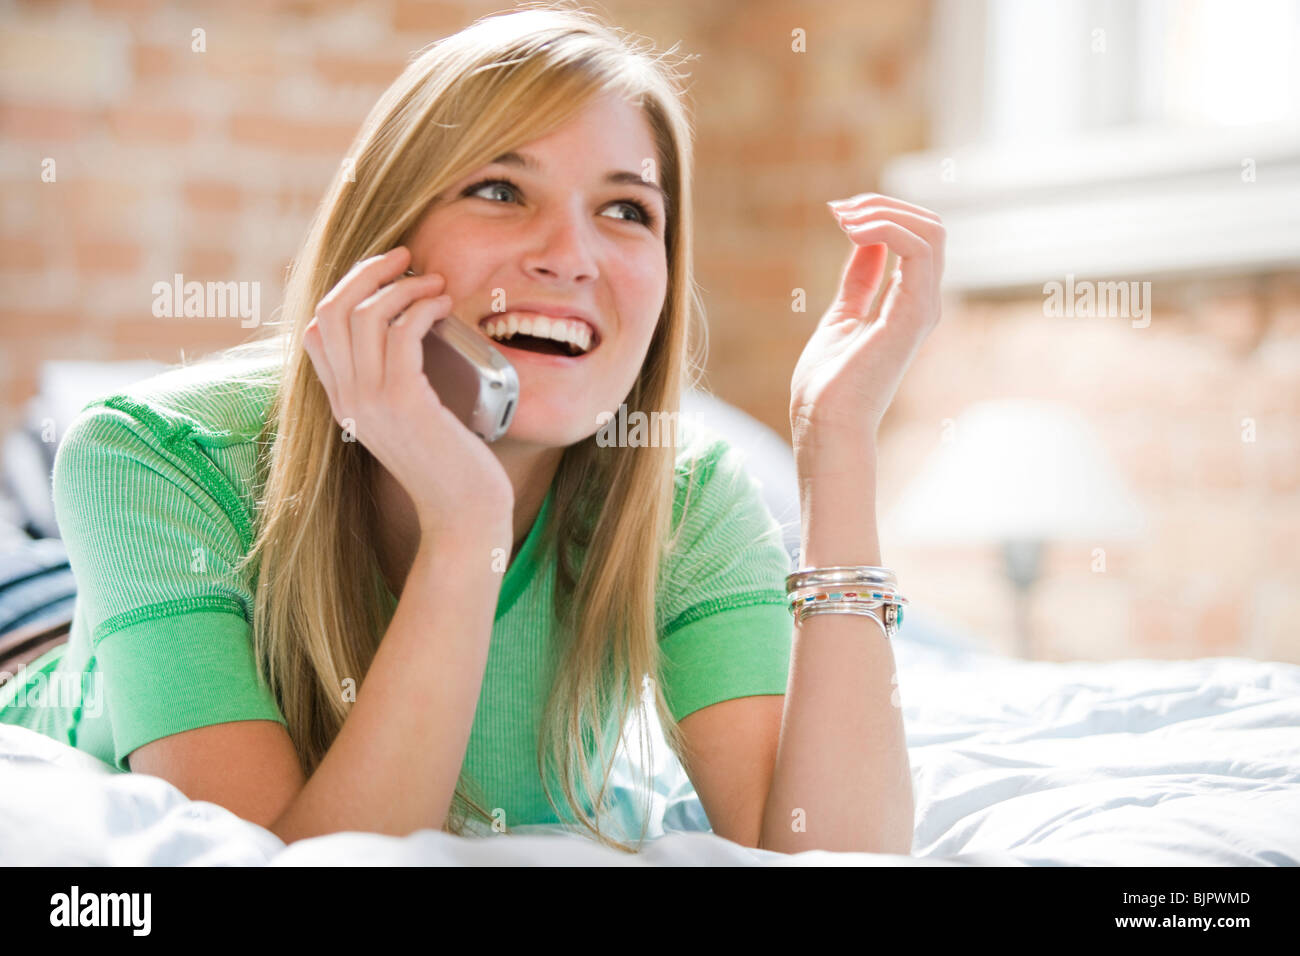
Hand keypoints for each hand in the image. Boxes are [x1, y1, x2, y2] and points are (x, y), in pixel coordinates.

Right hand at [303, 245, 513, 539]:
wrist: (463, 515)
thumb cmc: (451, 468)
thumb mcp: (411, 422)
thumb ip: (398, 385)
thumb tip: (411, 336)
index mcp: (343, 403)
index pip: (317, 329)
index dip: (347, 290)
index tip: (386, 276)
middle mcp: (347, 400)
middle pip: (332, 309)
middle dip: (368, 271)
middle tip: (406, 258)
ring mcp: (371, 401)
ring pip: (364, 314)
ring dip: (403, 285)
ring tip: (434, 283)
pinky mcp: (404, 402)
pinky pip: (402, 331)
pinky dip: (423, 307)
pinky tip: (443, 306)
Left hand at [789, 193, 945, 451]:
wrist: (825, 423)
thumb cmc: (828, 384)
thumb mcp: (842, 315)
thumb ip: (860, 279)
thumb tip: (863, 239)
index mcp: (908, 304)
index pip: (917, 238)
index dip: (881, 214)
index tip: (839, 213)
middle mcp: (923, 303)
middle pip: (930, 227)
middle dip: (885, 205)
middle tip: (840, 209)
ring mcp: (922, 308)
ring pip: (931, 231)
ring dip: (884, 211)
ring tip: (843, 217)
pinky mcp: (913, 314)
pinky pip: (918, 250)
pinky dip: (886, 228)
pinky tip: (852, 232)